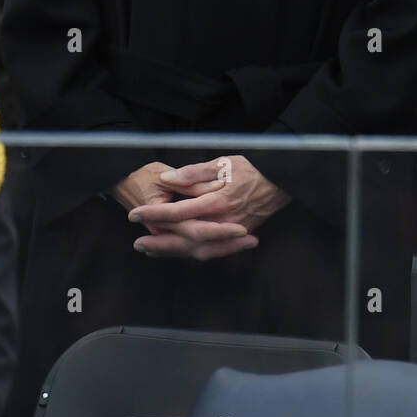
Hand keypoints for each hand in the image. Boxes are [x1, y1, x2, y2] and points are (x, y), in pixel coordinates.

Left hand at [112, 159, 253, 260]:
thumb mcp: (223, 163)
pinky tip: (180, 252)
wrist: (282, 182)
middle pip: (185, 238)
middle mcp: (224, 221)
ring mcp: (232, 232)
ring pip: (198, 249)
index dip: (154, 214)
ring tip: (151, 251)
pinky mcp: (239, 236)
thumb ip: (194, 173)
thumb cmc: (253, 169)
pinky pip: (213, 251)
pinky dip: (193, 254)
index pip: (179, 211)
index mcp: (218, 200)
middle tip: (138, 244)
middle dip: (159, 242)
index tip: (134, 214)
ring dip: (173, 252)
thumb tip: (167, 179)